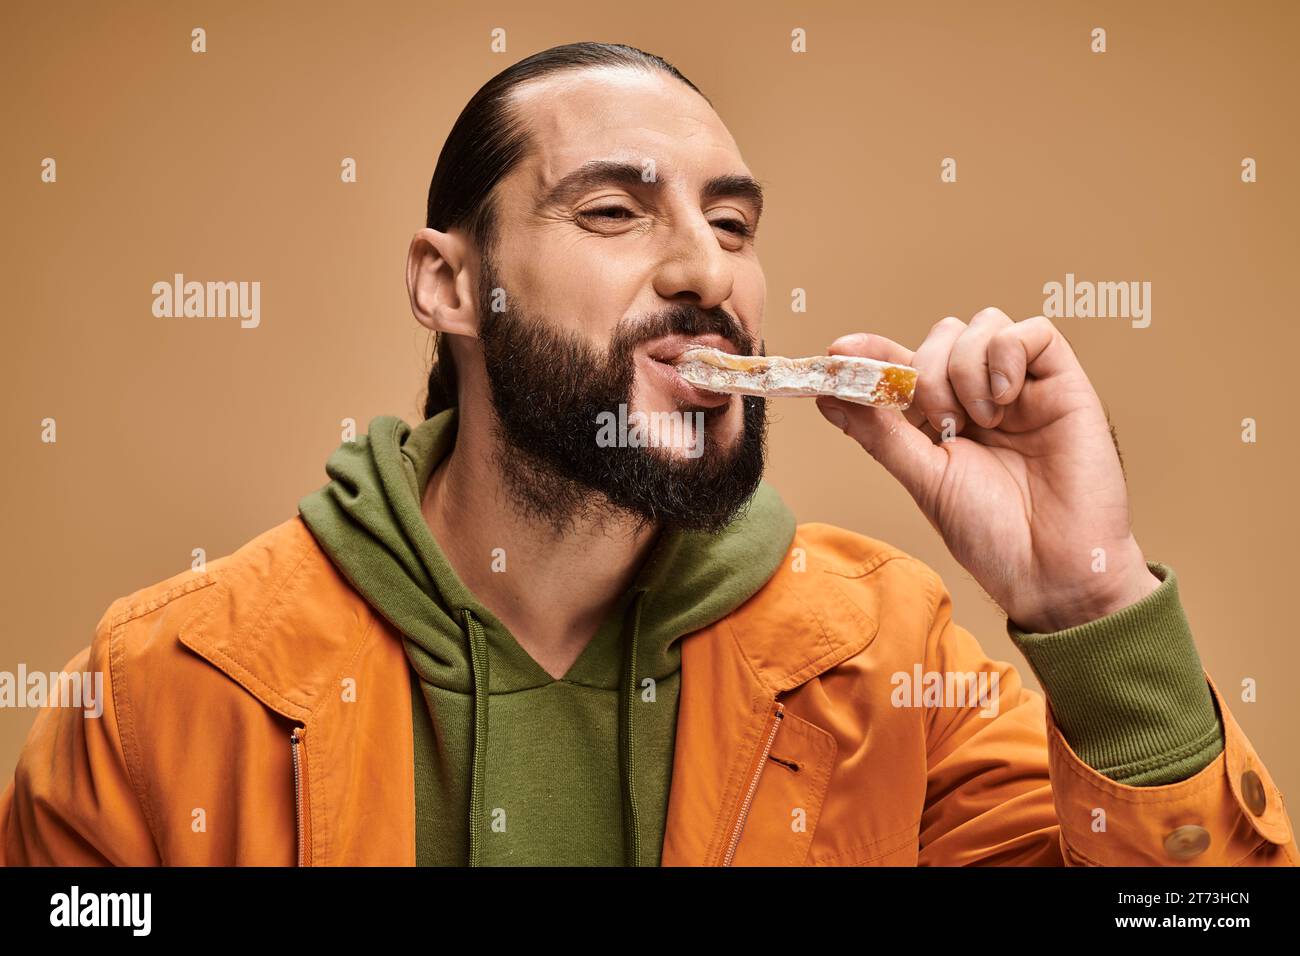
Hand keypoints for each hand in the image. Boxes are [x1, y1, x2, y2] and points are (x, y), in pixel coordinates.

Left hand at [815, 307, 1159, 632]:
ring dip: (965, 367)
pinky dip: (1007, 354)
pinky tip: (1005, 399)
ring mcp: (1023, 388)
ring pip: (983, 325)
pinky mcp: (1065, 384)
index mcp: (944, 420)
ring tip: (981, 421)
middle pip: (942, 335)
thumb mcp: (923, 478)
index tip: (839, 352)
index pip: (904, 364)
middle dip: (928, 370)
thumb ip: (880, 432)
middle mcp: (982, 397)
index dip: (872, 350)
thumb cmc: (991, 534)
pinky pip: (1034, 331)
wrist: (1051, 568)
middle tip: (941, 421)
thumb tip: (829, 396)